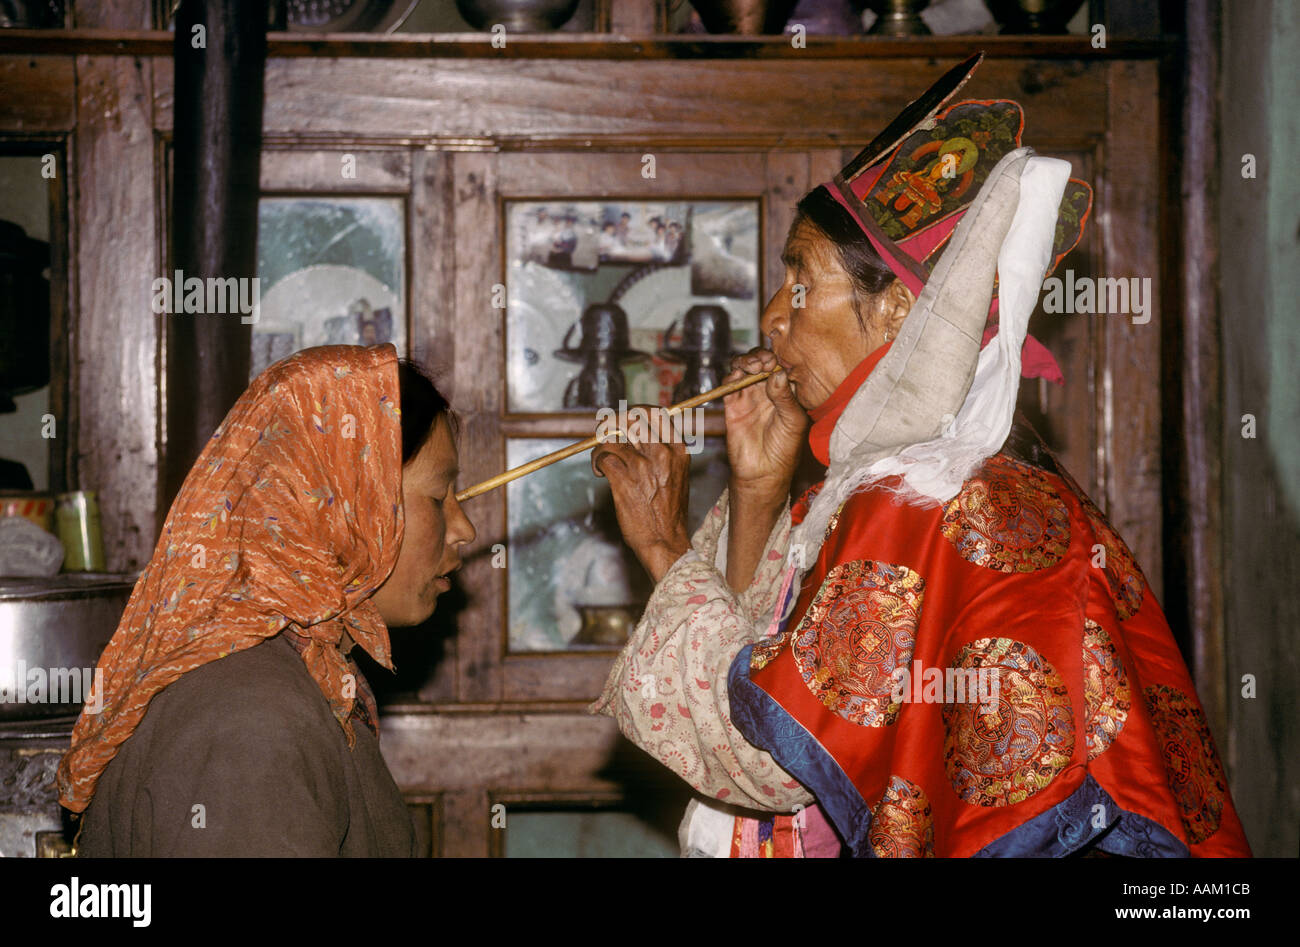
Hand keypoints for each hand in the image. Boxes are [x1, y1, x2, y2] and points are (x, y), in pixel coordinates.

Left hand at [591, 406, 691, 583]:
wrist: (666, 541)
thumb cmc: (669, 512)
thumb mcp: (677, 474)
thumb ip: (662, 452)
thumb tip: (637, 434)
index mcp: (678, 449)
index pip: (654, 414)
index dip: (632, 413)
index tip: (621, 419)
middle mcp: (662, 452)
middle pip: (630, 419)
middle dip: (612, 422)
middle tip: (603, 431)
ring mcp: (642, 465)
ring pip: (612, 436)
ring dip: (601, 445)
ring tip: (601, 458)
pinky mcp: (623, 479)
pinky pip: (602, 456)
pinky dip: (596, 461)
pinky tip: (599, 472)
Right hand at [722, 348, 807, 500]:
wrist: (762, 472)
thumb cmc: (785, 448)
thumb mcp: (793, 421)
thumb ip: (785, 397)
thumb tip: (777, 373)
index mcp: (786, 391)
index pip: (780, 366)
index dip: (776, 359)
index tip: (774, 362)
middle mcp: (767, 390)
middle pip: (760, 362)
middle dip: (759, 357)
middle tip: (761, 363)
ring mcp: (749, 396)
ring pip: (743, 368)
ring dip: (745, 361)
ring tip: (749, 366)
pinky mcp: (732, 404)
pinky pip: (728, 384)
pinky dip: (730, 376)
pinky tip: (736, 377)